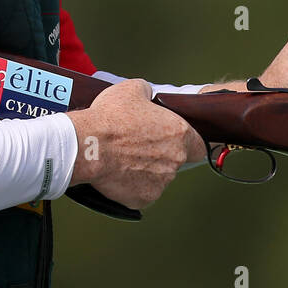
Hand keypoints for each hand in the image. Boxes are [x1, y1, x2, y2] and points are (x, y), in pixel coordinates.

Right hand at [66, 79, 206, 209]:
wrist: (87, 146)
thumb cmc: (110, 118)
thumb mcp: (131, 89)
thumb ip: (148, 91)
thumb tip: (148, 94)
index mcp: (179, 134)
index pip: (199, 146)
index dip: (187, 143)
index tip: (174, 141)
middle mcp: (175, 160)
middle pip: (175, 161)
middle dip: (160, 155)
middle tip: (138, 146)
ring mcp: (160, 182)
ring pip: (158, 177)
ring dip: (146, 170)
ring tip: (123, 158)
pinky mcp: (143, 198)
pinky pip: (141, 192)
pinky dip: (132, 185)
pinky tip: (118, 172)